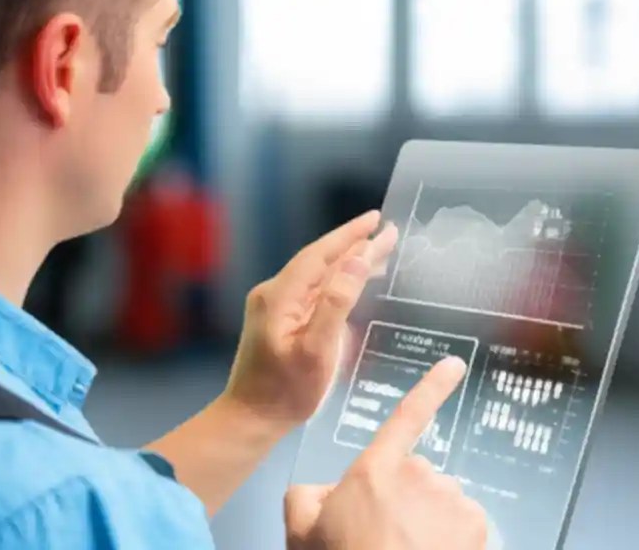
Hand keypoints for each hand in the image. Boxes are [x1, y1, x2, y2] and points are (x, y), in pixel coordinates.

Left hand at [223, 211, 398, 428]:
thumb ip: (336, 304)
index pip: (319, 254)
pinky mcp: (277, 319)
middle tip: (387, 233)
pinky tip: (351, 282)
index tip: (376, 219)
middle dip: (353, 246)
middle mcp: (272, 293)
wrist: (251, 418)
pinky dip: (335, 282)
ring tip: (378, 252)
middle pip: (318, 261)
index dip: (348, 236)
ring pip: (315, 275)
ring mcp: (272, 305)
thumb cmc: (287, 392)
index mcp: (279, 296)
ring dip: (346, 263)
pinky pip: (310, 290)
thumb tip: (356, 261)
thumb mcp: (317, 351)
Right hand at [285, 357, 488, 549]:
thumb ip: (307, 494)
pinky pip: (464, 524)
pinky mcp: (476, 529)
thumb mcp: (300, 528)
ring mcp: (452, 503)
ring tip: (404, 547)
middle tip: (382, 530)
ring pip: (442, 501)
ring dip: (428, 519)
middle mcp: (419, 477)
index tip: (455, 365)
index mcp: (375, 471)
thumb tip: (325, 490)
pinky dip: (452, 537)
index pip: (406, 418)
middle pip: (416, 474)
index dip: (432, 388)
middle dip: (403, 496)